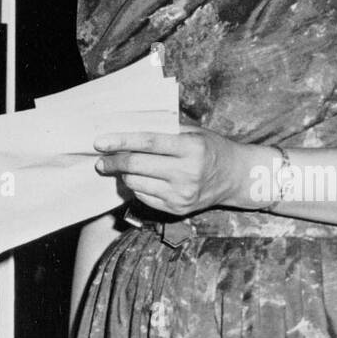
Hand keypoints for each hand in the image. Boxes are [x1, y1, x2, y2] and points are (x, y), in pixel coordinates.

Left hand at [92, 125, 248, 215]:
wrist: (236, 177)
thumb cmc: (211, 148)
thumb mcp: (194, 132)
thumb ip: (165, 130)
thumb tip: (127, 128)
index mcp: (191, 148)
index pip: (148, 143)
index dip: (121, 141)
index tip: (100, 142)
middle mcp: (187, 173)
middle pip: (138, 165)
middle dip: (114, 162)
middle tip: (101, 160)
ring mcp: (182, 194)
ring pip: (137, 184)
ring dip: (123, 175)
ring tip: (120, 168)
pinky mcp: (178, 210)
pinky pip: (144, 197)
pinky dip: (136, 187)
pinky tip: (137, 179)